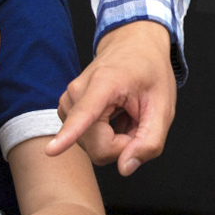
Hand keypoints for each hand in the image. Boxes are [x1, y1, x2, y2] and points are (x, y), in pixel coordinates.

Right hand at [46, 21, 175, 174]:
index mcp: (104, 83)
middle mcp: (77, 92)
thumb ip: (149, 141)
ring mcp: (68, 102)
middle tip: (138, 119)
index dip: (69, 135)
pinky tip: (116, 115)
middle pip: (98, 146)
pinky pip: (88, 141)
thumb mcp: (164, 107)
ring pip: (93, 146)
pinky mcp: (67, 111)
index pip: (84, 115)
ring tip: (127, 113)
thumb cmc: (149, 71)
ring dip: (116, 138)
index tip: (51, 151)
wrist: (133, 45)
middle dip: (124, 143)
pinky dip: (107, 135)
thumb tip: (125, 168)